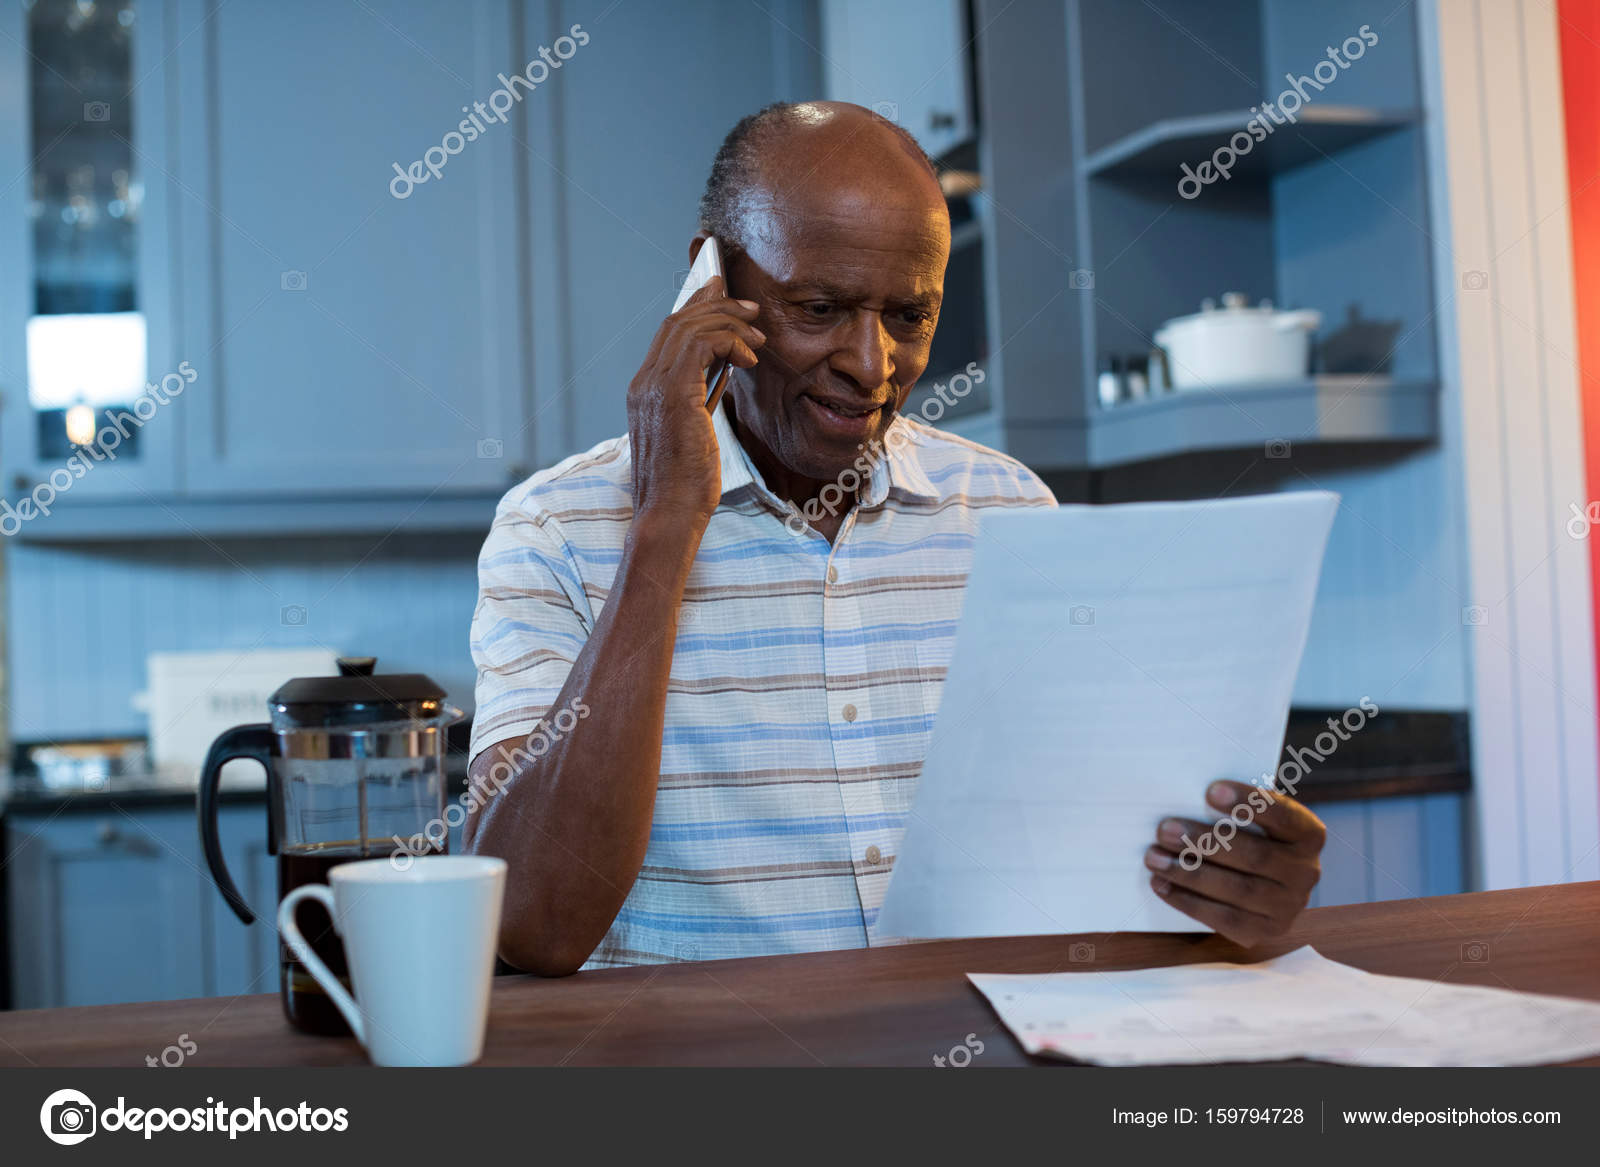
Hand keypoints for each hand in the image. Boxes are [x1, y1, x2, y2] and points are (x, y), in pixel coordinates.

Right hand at [627, 275, 763, 527]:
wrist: (670, 514)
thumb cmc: (685, 486)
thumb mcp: (695, 433)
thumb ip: (699, 399)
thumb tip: (724, 373)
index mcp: (645, 392)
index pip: (669, 336)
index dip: (697, 310)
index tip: (724, 298)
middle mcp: (643, 384)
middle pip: (677, 322)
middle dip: (716, 305)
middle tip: (750, 306)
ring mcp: (653, 387)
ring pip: (689, 327)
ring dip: (729, 322)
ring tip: (758, 334)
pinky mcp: (672, 394)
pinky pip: (701, 344)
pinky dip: (729, 342)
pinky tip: (749, 360)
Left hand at [1144, 779, 1324, 945]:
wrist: (1268, 884)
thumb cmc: (1250, 836)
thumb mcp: (1254, 818)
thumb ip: (1235, 809)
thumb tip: (1187, 795)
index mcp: (1308, 834)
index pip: (1282, 815)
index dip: (1248, 802)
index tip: (1210, 791)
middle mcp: (1307, 872)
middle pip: (1255, 856)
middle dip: (1205, 842)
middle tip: (1165, 829)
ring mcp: (1289, 906)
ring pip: (1237, 890)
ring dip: (1189, 874)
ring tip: (1154, 857)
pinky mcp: (1267, 931)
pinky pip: (1225, 919)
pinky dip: (1188, 901)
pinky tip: (1161, 884)